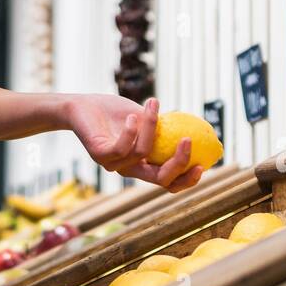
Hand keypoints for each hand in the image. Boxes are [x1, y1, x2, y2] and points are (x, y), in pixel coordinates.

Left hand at [64, 96, 203, 192]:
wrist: (82, 106)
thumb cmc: (115, 112)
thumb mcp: (145, 119)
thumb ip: (164, 128)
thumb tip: (195, 128)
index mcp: (143, 164)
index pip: (169, 182)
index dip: (187, 179)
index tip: (203, 165)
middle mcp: (130, 169)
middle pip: (161, 180)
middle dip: (179, 163)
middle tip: (188, 140)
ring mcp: (114, 164)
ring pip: (143, 153)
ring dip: (151, 126)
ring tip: (152, 104)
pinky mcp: (100, 155)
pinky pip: (122, 148)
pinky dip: (132, 131)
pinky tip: (133, 115)